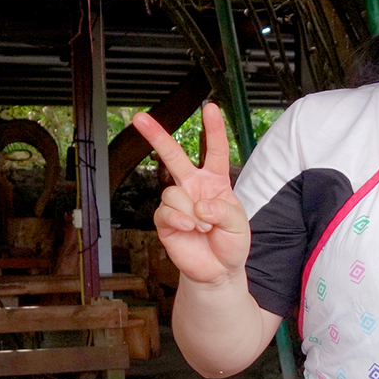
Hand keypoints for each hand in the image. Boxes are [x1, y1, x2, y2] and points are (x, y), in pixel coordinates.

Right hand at [134, 103, 250, 286]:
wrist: (218, 271)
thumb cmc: (231, 244)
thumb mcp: (239, 225)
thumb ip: (223, 211)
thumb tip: (200, 206)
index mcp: (215, 182)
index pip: (214, 151)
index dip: (214, 130)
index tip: (210, 108)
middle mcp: (193, 187)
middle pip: (173, 156)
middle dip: (156, 135)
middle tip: (139, 117)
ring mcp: (177, 203)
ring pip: (173, 193)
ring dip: (191, 212)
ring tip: (203, 227)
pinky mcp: (165, 220)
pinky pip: (166, 212)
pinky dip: (180, 220)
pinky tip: (189, 229)